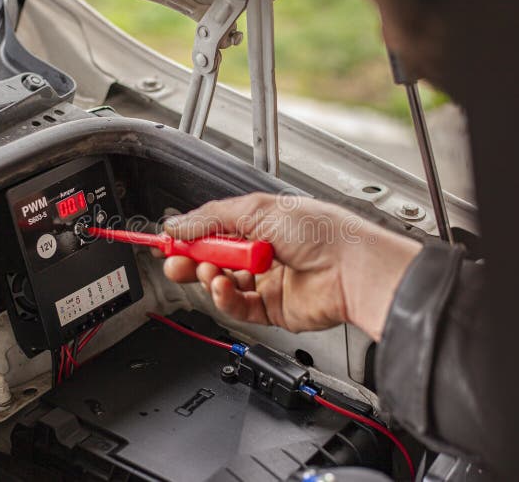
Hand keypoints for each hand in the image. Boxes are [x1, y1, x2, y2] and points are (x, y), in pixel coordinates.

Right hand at [161, 193, 421, 339]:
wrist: (351, 267)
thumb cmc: (321, 231)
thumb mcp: (257, 209)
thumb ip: (211, 218)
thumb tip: (177, 223)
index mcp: (261, 223)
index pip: (214, 230)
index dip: (189, 236)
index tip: (167, 240)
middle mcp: (263, 251)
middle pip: (214, 259)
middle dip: (190, 259)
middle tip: (175, 260)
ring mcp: (268, 281)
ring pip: (222, 284)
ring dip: (208, 277)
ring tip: (207, 270)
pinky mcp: (272, 308)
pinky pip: (238, 306)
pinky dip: (224, 297)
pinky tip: (221, 286)